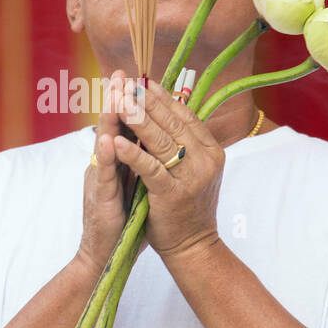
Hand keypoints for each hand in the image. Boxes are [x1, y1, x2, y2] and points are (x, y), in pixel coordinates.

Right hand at [75, 69, 148, 277]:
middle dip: (118, 99)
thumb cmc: (125, 221)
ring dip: (108, 118)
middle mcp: (104, 167)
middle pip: (111, 127)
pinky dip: (106, 157)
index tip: (135, 77)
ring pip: (103, 144)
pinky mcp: (99, 201)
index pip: (122, 126)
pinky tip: (109, 140)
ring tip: (114, 94)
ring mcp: (99, 182)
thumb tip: (157, 139)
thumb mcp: (135, 184)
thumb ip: (141, 161)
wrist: (107, 256)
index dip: (128, 102)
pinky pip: (104, 176)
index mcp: (115, 162)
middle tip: (121, 74)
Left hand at [114, 77, 224, 260]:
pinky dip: (132, 154)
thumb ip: (185, 143)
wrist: (193, 247)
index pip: (184, 115)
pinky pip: (150, 169)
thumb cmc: (187, 206)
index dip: (161, 97)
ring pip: (161, 141)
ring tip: (117, 102)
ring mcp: (191, 177)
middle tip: (124, 83)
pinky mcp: (173, 195)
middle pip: (172, 122)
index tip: (141, 81)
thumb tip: (167, 111)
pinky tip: (116, 141)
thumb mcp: (193, 169)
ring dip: (137, 119)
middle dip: (145, 101)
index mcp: (211, 150)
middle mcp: (206, 159)